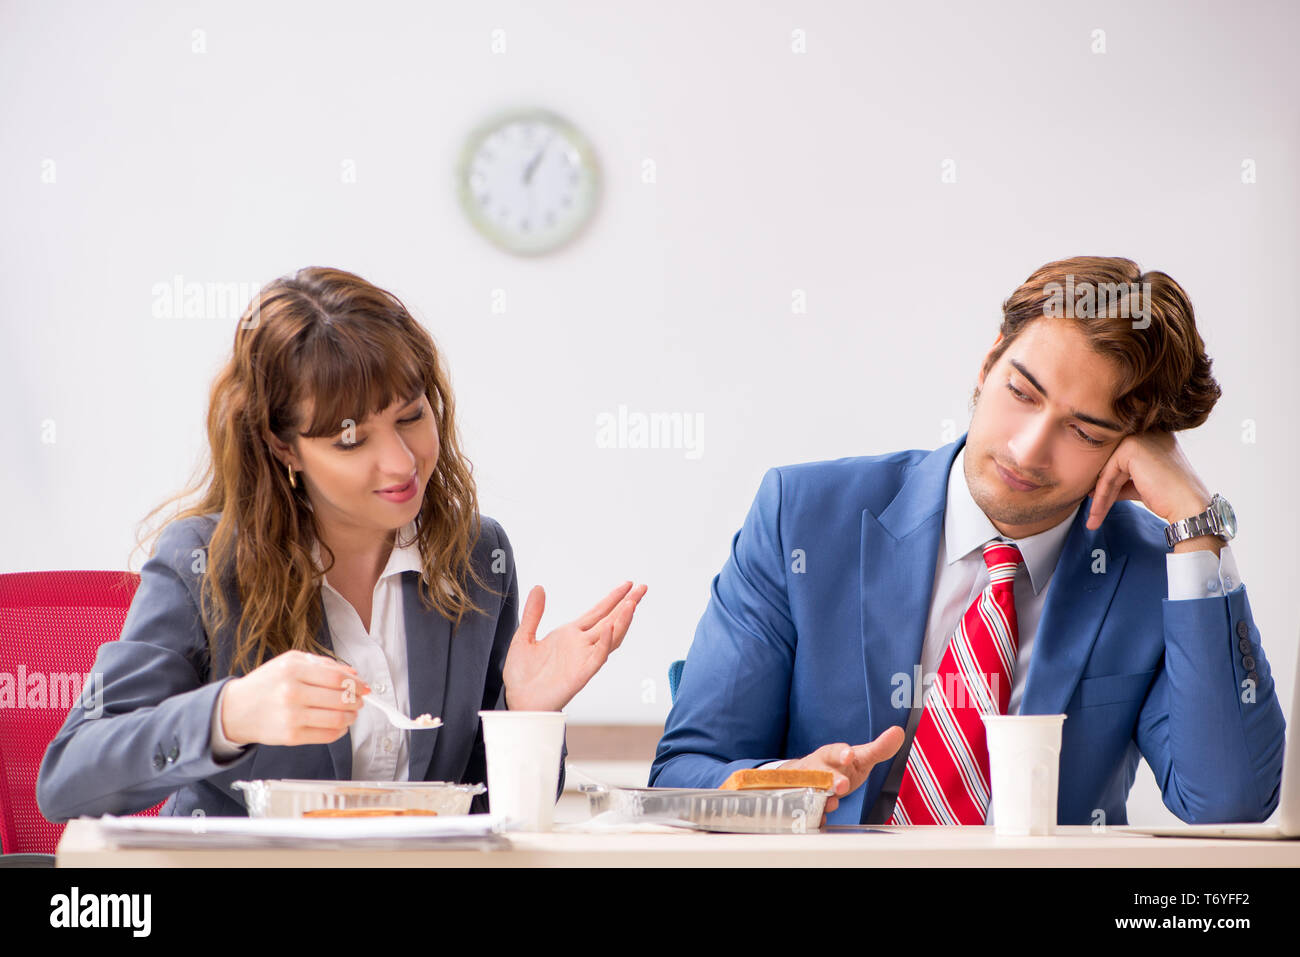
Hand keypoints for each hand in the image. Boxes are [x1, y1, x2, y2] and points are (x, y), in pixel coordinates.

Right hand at [220, 650, 369, 746]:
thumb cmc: (266, 683)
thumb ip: (323, 664)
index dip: (356, 683)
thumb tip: (353, 674)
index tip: (364, 687)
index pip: (337, 678)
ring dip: (351, 716)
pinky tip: (339, 725)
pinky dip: (340, 730)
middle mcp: (292, 693)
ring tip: (351, 713)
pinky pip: (327, 735)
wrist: (235, 710)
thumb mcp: (289, 662)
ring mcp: (292, 716)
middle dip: (356, 700)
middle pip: (340, 698)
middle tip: (359, 700)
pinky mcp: (291, 736)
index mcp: (293, 670)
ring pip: (338, 718)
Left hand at [502, 581, 647, 711]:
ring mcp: (583, 659)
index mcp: (569, 635)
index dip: (612, 598)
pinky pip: (598, 657)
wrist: (517, 702)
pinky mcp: (581, 674)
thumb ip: (533, 613)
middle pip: (610, 620)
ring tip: (632, 603)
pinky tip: (612, 628)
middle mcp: (581, 645)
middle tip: (643, 587)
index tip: (627, 584)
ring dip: (622, 620)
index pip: (597, 612)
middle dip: (627, 604)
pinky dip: (606, 642)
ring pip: (610, 637)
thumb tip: (539, 588)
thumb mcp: (524, 638)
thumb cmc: (522, 677)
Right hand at [779, 726, 905, 823]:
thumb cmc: (838, 766)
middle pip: (821, 773)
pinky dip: (817, 814)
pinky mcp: (809, 804)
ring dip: (824, 798)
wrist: (809, 776)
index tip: (848, 755)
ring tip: (833, 802)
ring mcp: (811, 787)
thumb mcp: (860, 757)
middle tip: (842, 785)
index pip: (835, 751)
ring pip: (813, 791)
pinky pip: (810, 810)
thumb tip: (899, 732)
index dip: (841, 753)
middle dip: (832, 779)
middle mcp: (818, 769)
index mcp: (831, 755)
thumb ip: (879, 749)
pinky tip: (823, 817)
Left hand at [1086, 431, 1212, 534]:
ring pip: (1109, 471)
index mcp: (1154, 437)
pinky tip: (1097, 511)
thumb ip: (1122, 482)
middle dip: (1102, 491)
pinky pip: (1109, 474)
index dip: (1109, 483)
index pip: (1123, 460)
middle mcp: (1148, 432)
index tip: (1098, 501)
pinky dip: (1102, 495)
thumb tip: (1095, 491)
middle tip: (1092, 513)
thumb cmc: (1170, 498)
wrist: (1188, 506)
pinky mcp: (1131, 448)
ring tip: (1093, 519)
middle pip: (1114, 465)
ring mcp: (1140, 438)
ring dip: (1100, 497)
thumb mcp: (1142, 486)